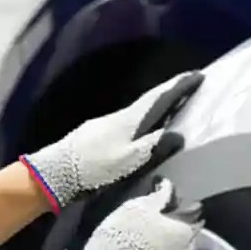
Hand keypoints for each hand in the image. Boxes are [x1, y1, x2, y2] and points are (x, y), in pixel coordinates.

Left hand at [20, 71, 202, 210]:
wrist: (52, 174)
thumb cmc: (94, 167)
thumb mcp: (129, 161)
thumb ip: (155, 147)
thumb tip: (178, 135)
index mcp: (131, 120)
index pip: (160, 97)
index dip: (179, 86)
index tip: (198, 74)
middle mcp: (119, 117)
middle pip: (150, 102)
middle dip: (171, 95)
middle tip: (191, 90)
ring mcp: (105, 125)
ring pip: (138, 114)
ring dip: (157, 110)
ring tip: (173, 112)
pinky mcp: (95, 136)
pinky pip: (128, 124)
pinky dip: (143, 122)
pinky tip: (144, 132)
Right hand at [69, 177, 202, 249]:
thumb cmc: (124, 240)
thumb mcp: (136, 209)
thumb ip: (156, 198)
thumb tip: (168, 187)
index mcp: (183, 231)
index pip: (193, 212)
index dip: (181, 204)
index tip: (167, 201)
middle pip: (182, 234)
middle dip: (170, 227)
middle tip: (150, 220)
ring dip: (160, 245)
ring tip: (138, 240)